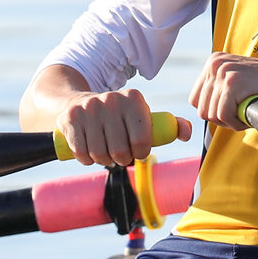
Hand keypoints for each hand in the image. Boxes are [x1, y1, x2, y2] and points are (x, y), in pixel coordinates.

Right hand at [53, 88, 189, 166]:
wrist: (78, 101)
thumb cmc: (118, 116)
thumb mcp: (142, 115)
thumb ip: (169, 125)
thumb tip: (187, 133)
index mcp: (134, 98)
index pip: (142, 141)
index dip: (140, 152)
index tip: (136, 149)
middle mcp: (111, 99)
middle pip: (120, 151)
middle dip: (121, 159)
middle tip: (119, 153)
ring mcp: (89, 108)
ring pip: (100, 154)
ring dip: (103, 160)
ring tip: (104, 150)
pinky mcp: (70, 118)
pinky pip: (82, 154)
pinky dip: (86, 159)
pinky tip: (88, 149)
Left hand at [189, 52, 257, 129]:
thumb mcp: (240, 85)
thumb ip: (219, 93)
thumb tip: (200, 112)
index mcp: (214, 61)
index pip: (195, 99)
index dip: (214, 112)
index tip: (234, 110)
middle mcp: (215, 63)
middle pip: (201, 109)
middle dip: (222, 119)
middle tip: (244, 113)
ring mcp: (223, 71)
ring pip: (211, 114)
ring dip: (231, 121)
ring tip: (249, 111)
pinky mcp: (233, 82)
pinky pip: (223, 116)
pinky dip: (237, 123)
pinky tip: (252, 112)